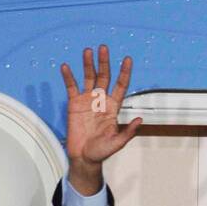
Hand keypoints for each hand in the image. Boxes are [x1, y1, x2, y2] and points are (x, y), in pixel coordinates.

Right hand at [60, 45, 141, 179]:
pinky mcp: (74, 103)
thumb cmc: (101, 151)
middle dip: (104, 63)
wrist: (84, 157)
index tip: (127, 59)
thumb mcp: (117, 143)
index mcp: (113, 108)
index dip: (124, 73)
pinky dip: (68, 77)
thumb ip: (128, 131)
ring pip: (88, 77)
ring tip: (88, 51)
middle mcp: (101, 100)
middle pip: (104, 77)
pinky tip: (66, 67)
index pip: (120, 86)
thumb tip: (140, 119)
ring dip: (88, 64)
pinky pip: (71, 87)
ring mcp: (87, 100)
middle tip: (104, 48)